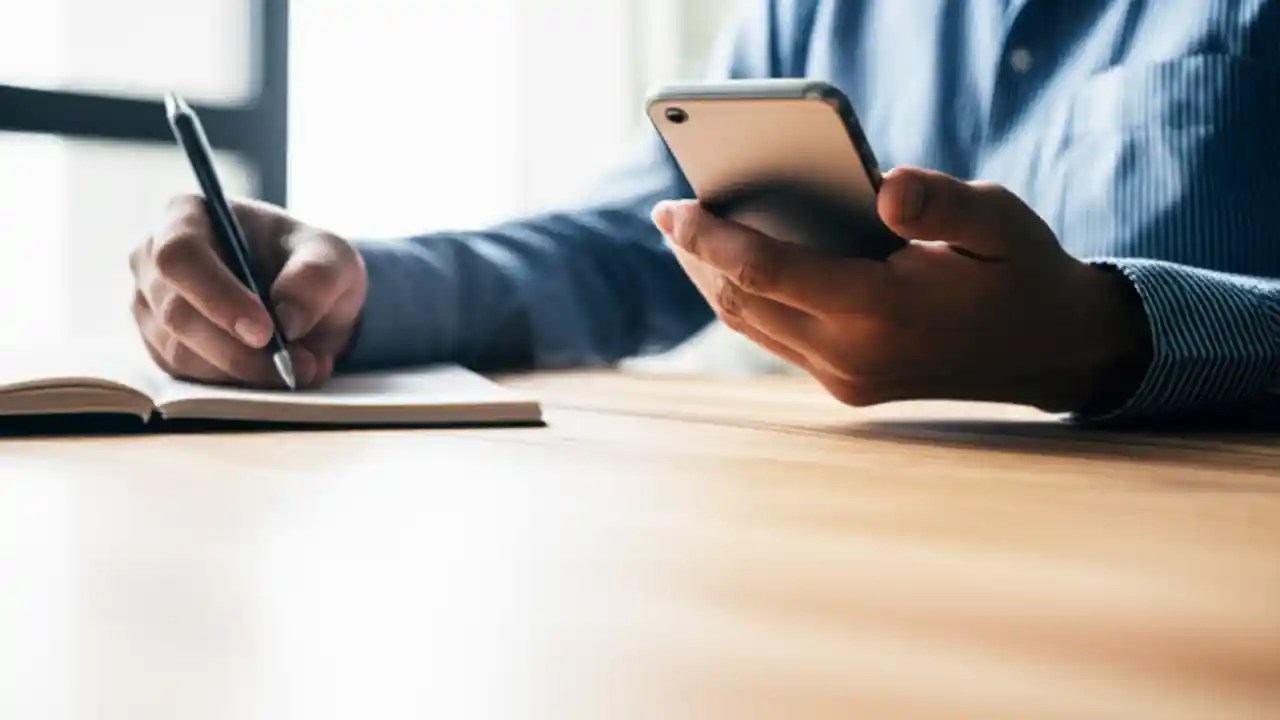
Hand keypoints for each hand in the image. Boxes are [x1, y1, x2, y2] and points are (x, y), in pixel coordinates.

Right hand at [129, 196, 366, 387]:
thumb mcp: (331, 258)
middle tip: (298, 364)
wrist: (305, 299)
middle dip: (240, 350)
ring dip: (245, 371)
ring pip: (181, 353)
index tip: (265, 331)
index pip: (180, 256)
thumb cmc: (308, 263)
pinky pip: (189, 377)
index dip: (218, 296)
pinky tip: (279, 374)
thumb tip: (287, 320)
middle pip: (177, 313)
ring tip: (303, 368)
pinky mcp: (161, 347)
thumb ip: (316, 278)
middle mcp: (153, 260)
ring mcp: (150, 307)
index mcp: (186, 216)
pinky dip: (237, 384)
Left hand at [653, 167, 1151, 412]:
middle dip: (697, 256)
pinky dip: (744, 301)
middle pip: (742, 303)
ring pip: (750, 326)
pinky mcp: (846, 386)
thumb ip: (941, 203)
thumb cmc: (1021, 272)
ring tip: (687, 238)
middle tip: (668, 213)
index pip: (767, 271)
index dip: (712, 237)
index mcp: (882, 313)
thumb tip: (882, 189)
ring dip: (712, 282)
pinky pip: (773, 339)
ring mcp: (845, 379)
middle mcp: (852, 357)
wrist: (1051, 352)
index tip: (675, 207)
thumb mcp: (1000, 220)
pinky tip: (734, 270)